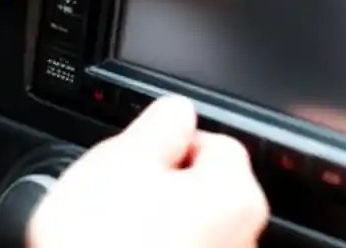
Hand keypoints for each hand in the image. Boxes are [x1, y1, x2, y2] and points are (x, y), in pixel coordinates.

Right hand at [28, 96, 268, 247]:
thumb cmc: (101, 247)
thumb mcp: (121, 162)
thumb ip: (159, 126)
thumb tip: (176, 111)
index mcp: (236, 196)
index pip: (215, 143)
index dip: (168, 146)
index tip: (136, 159)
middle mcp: (244, 242)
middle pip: (201, 194)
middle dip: (159, 193)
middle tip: (114, 200)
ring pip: (185, 235)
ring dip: (152, 232)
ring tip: (107, 238)